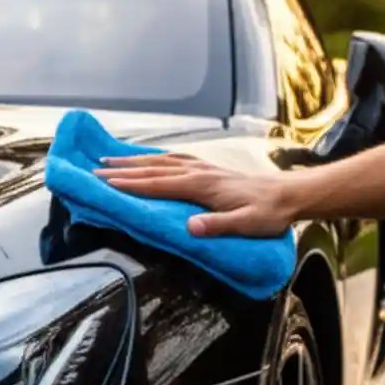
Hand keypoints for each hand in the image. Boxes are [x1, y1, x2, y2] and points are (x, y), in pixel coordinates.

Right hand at [93, 154, 298, 237]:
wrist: (289, 195)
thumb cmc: (268, 214)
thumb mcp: (246, 225)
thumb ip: (218, 226)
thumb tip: (190, 227)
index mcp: (201, 185)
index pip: (158, 184)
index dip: (131, 183)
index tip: (105, 182)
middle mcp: (198, 172)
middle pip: (153, 168)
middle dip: (123, 169)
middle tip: (95, 169)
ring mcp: (203, 168)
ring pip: (161, 160)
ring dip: (135, 160)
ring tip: (111, 160)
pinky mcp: (209, 169)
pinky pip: (174, 158)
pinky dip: (155, 157)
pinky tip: (149, 158)